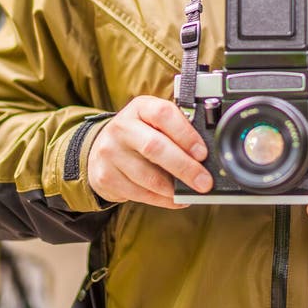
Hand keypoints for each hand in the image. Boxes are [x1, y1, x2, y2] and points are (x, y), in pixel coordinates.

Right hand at [87, 96, 212, 208]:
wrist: (102, 149)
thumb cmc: (140, 133)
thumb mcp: (155, 121)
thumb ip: (177, 130)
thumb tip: (205, 155)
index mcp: (140, 107)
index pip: (163, 114)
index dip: (186, 134)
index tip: (202, 153)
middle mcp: (122, 127)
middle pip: (155, 147)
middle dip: (185, 168)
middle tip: (204, 182)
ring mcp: (110, 153)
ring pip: (148, 176)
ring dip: (174, 189)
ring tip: (191, 191)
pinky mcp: (106, 177)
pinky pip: (140, 194)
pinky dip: (162, 200)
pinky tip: (174, 198)